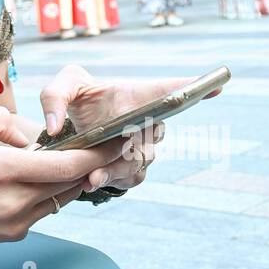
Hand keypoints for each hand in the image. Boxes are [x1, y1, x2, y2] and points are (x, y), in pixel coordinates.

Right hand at [0, 106, 127, 254]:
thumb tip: (31, 133)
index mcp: (2, 171)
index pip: (66, 165)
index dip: (97, 153)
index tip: (118, 139)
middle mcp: (14, 202)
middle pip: (71, 183)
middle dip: (93, 164)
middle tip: (110, 144)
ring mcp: (15, 223)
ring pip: (61, 198)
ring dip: (72, 179)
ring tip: (79, 157)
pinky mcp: (12, 235)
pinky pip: (43, 209)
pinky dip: (50, 192)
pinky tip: (44, 176)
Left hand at [38, 65, 223, 191]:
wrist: (71, 130)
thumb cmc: (77, 99)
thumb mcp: (62, 86)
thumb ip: (54, 96)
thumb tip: (53, 126)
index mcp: (138, 94)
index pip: (171, 89)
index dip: (196, 88)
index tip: (216, 86)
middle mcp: (147, 121)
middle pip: (156, 133)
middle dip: (138, 143)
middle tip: (119, 146)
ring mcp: (142, 147)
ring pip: (142, 161)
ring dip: (119, 168)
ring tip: (92, 176)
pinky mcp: (132, 169)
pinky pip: (131, 179)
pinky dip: (113, 181)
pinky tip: (92, 181)